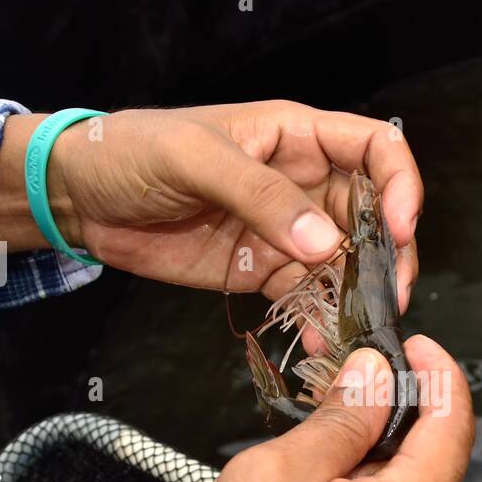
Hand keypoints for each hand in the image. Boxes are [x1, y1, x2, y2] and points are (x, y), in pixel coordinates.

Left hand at [0, 101, 422, 309]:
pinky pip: (308, 298)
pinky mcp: (264, 271)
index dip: (400, 186)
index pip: (376, 150)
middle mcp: (304, 183)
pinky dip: (323, 321)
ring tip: (362, 333)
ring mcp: (288, 232)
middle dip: (392, 256)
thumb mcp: (196, 158)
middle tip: (389, 298)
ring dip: (361, 297)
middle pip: (375, 216)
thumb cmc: (133, 151)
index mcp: (297, 138)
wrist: (81, 198)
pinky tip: (326, 344)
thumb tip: (324, 242)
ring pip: (348, 264)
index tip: (400, 228)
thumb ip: (260, 196)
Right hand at [0, 335, 473, 481]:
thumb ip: (340, 420)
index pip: (454, 422)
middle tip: (337, 382)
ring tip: (305, 445)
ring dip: (368, 461)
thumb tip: (376, 376)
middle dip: (391, 414)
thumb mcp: (273, 476)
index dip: (436, 371)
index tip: (408, 343)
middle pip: (430, 462)